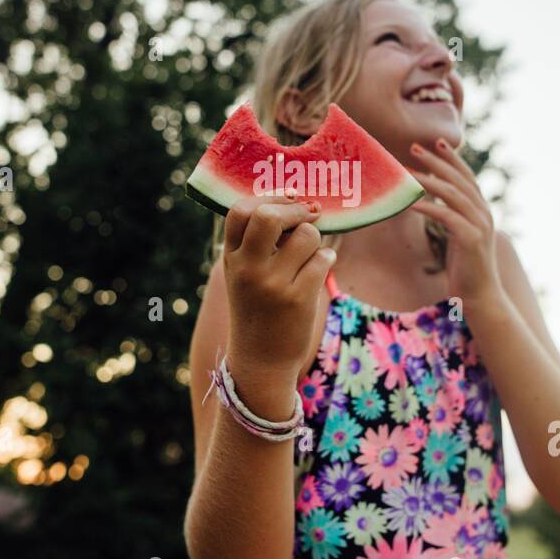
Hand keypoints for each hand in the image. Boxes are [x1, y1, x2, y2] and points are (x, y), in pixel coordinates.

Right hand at [222, 193, 335, 388]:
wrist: (260, 361)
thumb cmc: (257, 309)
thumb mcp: (243, 274)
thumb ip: (257, 242)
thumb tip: (297, 203)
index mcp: (232, 259)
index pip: (240, 211)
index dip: (267, 197)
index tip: (286, 201)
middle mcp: (248, 269)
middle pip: (270, 216)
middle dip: (295, 209)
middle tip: (308, 214)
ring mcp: (273, 285)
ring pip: (306, 236)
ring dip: (315, 239)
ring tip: (311, 254)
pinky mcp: (298, 299)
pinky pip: (323, 258)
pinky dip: (327, 258)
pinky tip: (319, 270)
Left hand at [408, 138, 504, 309]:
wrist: (481, 297)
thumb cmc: (465, 268)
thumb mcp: (459, 236)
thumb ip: (451, 216)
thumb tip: (432, 201)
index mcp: (481, 210)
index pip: (466, 177)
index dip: (451, 158)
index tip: (435, 141)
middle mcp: (483, 213)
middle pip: (458, 180)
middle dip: (437, 161)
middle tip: (415, 147)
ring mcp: (479, 225)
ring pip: (452, 194)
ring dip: (428, 180)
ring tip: (408, 172)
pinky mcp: (471, 239)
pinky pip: (447, 216)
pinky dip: (428, 207)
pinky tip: (411, 202)